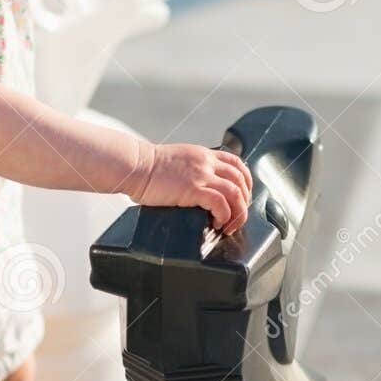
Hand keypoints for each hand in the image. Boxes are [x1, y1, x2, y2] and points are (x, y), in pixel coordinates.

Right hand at [130, 143, 252, 234]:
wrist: (134, 165)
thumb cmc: (147, 168)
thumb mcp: (177, 161)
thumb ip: (192, 170)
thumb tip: (197, 189)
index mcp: (204, 154)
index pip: (237, 163)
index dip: (246, 182)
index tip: (243, 197)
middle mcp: (206, 162)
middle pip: (241, 180)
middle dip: (244, 201)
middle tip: (237, 217)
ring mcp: (201, 175)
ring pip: (235, 192)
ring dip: (238, 212)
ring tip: (229, 226)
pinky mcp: (193, 188)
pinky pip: (220, 203)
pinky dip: (224, 215)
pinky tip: (217, 223)